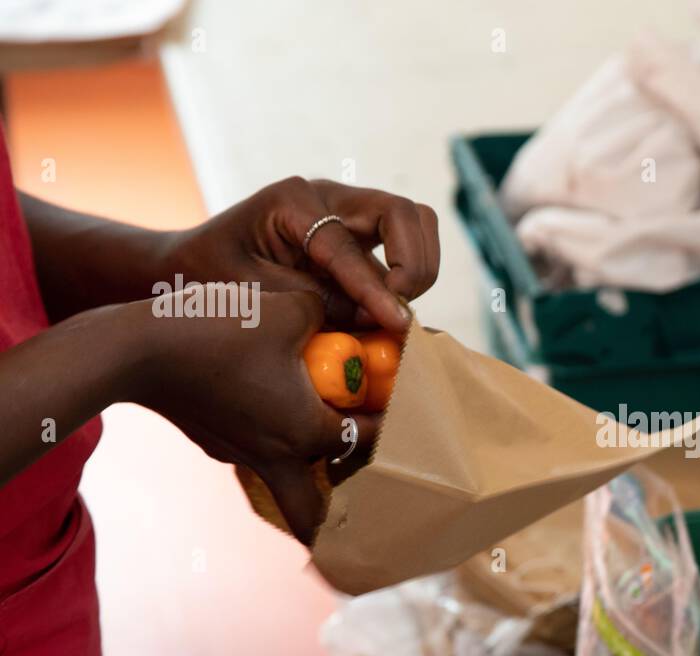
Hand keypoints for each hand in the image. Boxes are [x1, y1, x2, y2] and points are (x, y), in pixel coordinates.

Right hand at [124, 287, 377, 541]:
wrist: (134, 350)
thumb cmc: (218, 330)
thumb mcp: (289, 310)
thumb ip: (330, 311)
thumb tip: (355, 306)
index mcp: (306, 431)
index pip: (366, 440)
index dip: (389, 426)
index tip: (402, 416)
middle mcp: (276, 454)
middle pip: (313, 514)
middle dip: (336, 520)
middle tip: (359, 502)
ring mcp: (238, 454)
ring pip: (281, 485)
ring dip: (304, 479)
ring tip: (322, 457)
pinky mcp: (212, 440)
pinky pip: (251, 451)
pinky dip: (268, 441)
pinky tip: (268, 409)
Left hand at [167, 178, 439, 331]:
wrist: (190, 263)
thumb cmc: (209, 277)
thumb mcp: (253, 294)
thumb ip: (314, 302)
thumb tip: (377, 319)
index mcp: (292, 202)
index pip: (350, 247)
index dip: (377, 289)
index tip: (398, 324)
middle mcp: (328, 197)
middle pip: (404, 213)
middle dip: (415, 264)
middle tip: (399, 310)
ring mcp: (347, 211)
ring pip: (415, 221)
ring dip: (420, 266)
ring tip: (396, 309)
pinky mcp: (358, 232)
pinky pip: (405, 241)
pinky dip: (410, 274)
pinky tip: (388, 307)